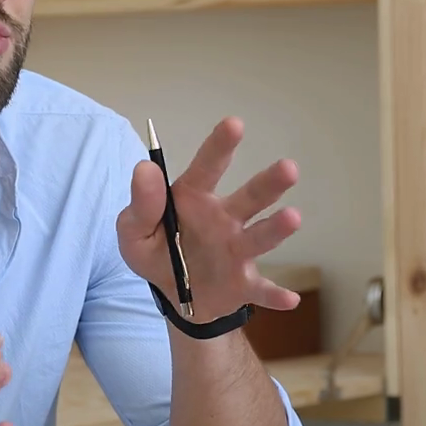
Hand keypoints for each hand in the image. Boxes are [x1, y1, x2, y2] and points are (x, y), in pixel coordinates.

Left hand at [117, 118, 302, 320]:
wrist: (175, 297)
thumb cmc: (156, 252)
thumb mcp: (133, 233)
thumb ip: (140, 204)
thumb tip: (144, 169)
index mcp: (196, 200)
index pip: (208, 168)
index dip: (220, 146)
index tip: (234, 124)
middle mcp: (225, 220)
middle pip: (250, 198)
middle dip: (269, 184)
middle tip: (288, 168)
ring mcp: (238, 251)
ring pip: (260, 237)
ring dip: (276, 229)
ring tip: (292, 217)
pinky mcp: (245, 284)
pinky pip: (262, 290)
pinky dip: (276, 295)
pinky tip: (290, 300)